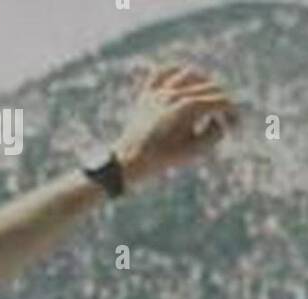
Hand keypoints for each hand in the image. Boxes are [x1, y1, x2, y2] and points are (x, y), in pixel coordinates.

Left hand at [114, 65, 237, 186]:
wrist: (126, 163)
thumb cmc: (161, 160)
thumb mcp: (193, 152)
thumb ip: (213, 134)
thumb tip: (220, 119)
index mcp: (187, 107)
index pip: (221, 101)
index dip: (233, 112)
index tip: (235, 124)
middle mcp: (174, 93)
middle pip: (209, 86)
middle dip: (222, 101)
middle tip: (224, 117)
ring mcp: (159, 91)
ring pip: (189, 74)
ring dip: (203, 83)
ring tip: (207, 98)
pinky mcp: (146, 94)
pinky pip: (161, 72)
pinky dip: (175, 72)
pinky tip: (183, 80)